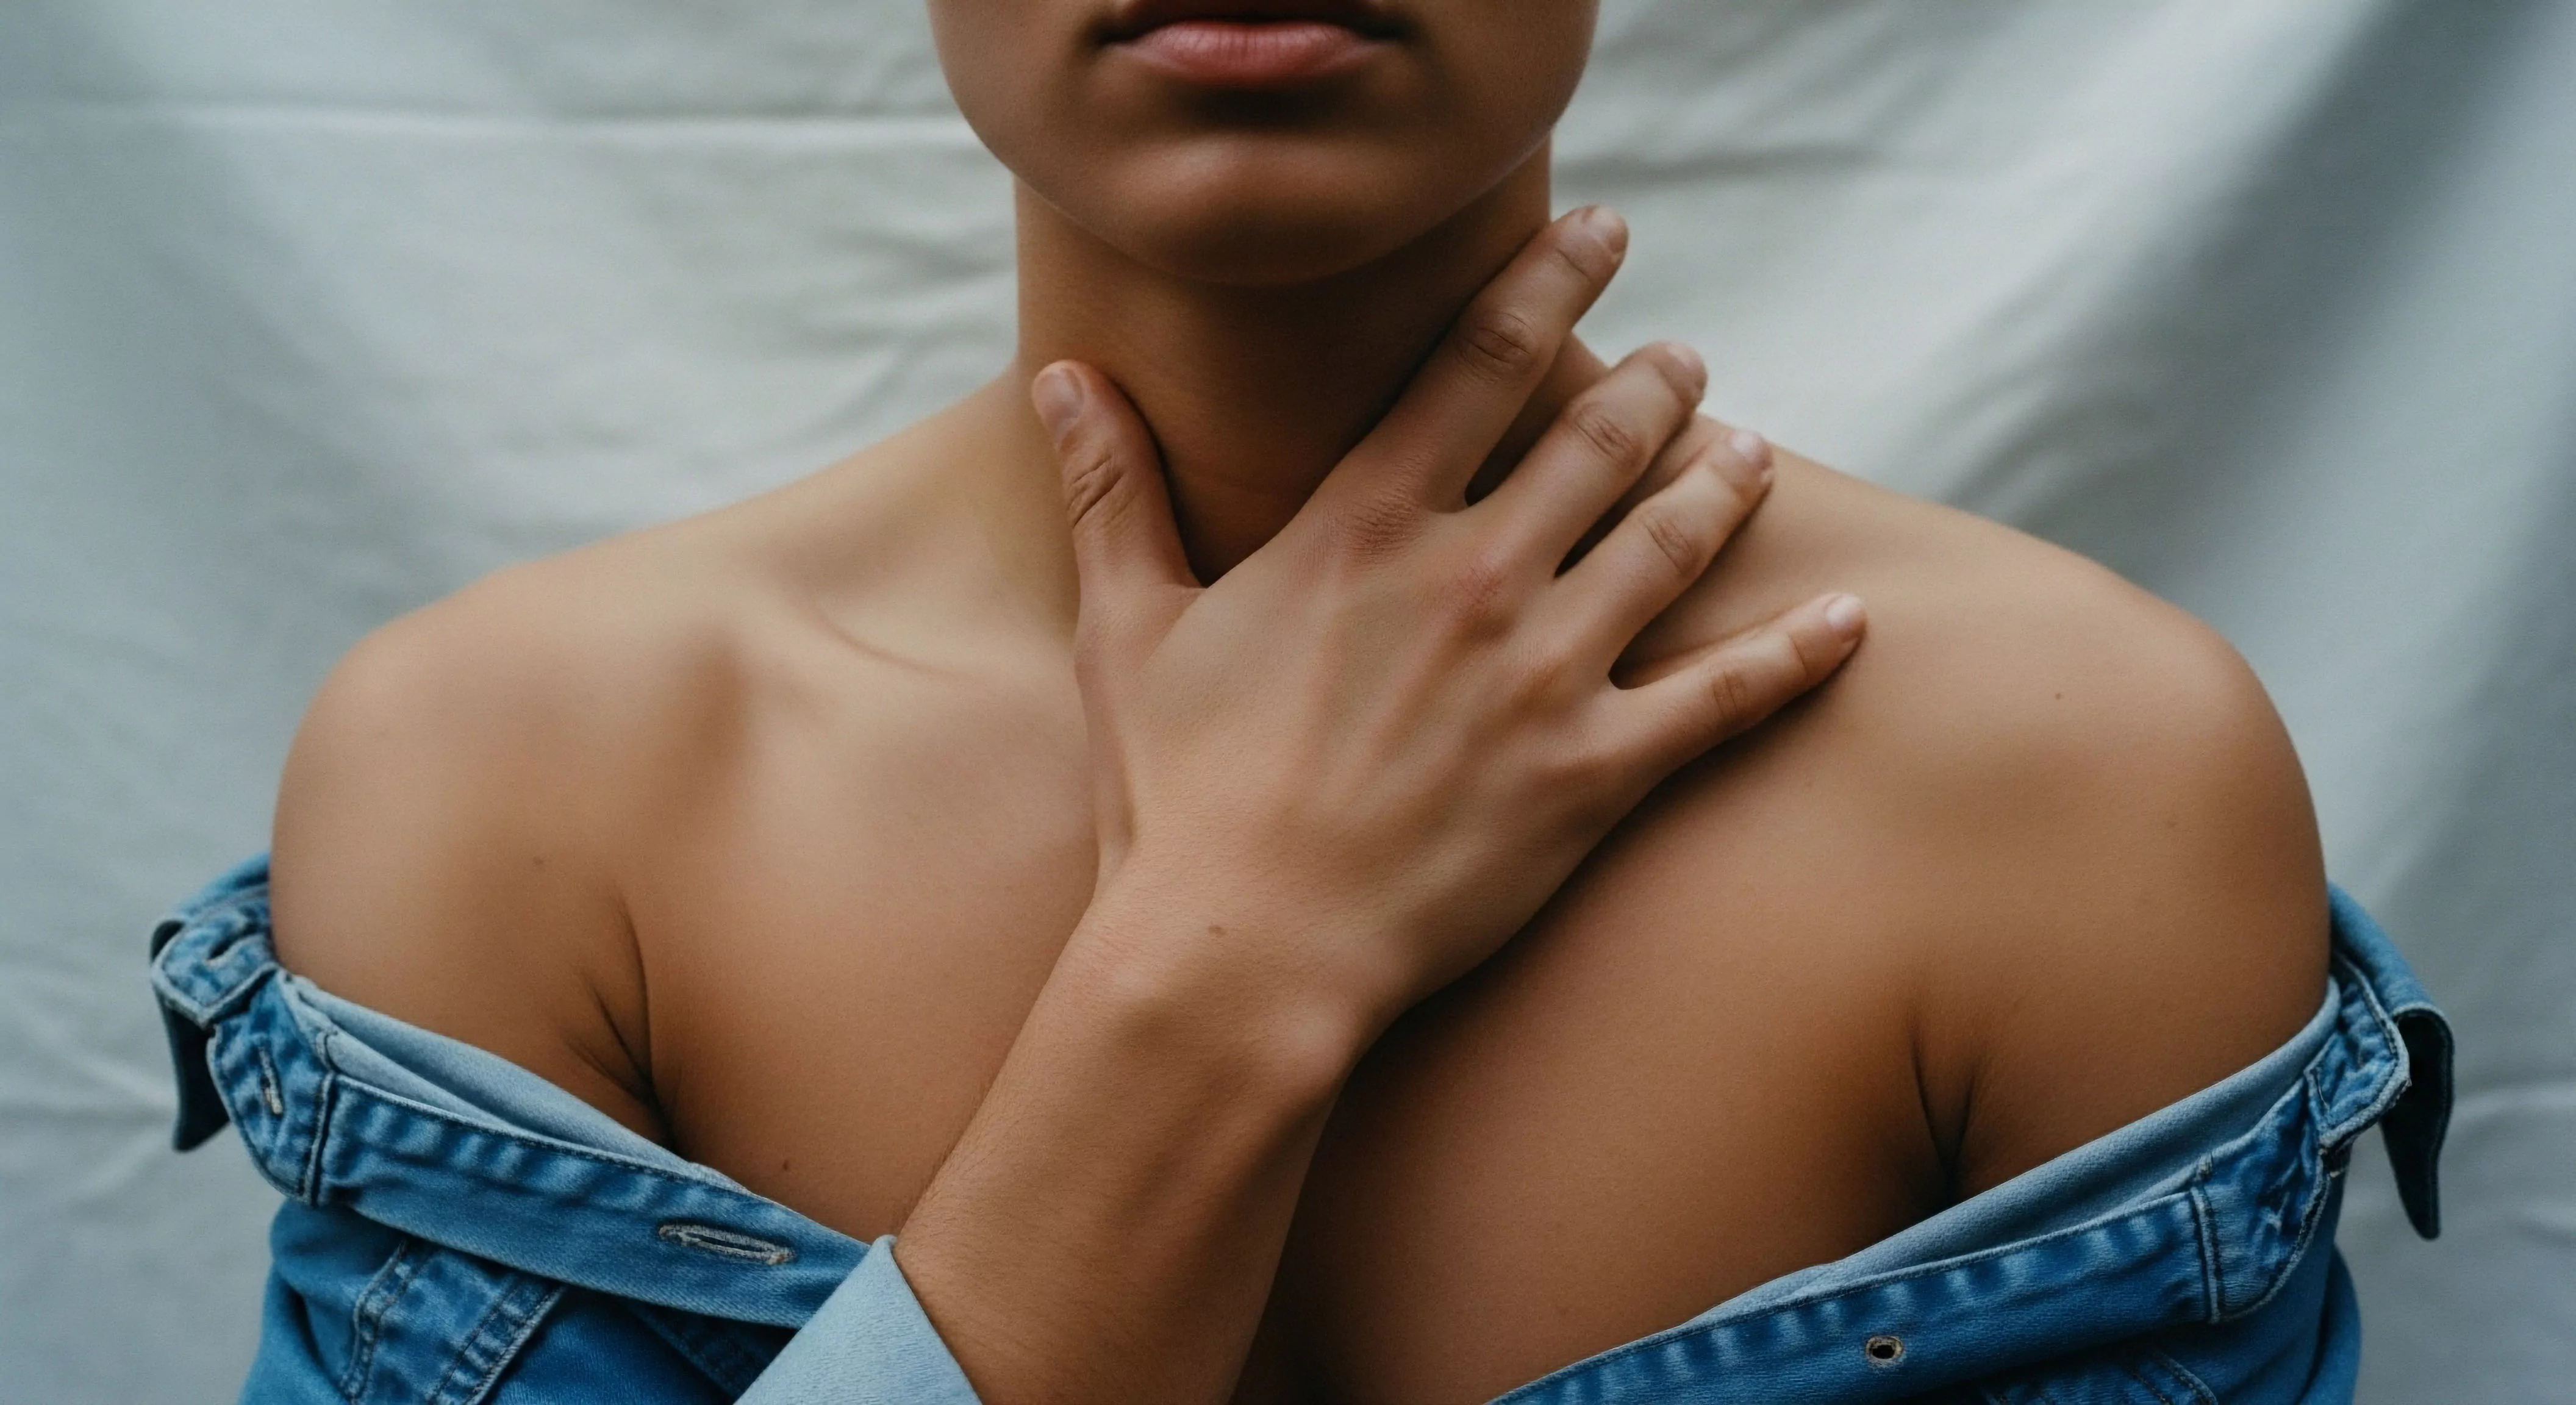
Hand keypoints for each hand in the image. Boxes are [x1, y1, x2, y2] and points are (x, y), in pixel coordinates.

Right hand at [1033, 206, 1866, 1026]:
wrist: (1241, 954)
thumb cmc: (1176, 796)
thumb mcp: (1125, 628)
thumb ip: (1114, 491)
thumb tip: (1064, 377)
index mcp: (1366, 527)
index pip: (1484, 363)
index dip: (1555, 282)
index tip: (1607, 237)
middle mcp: (1473, 577)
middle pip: (1603, 441)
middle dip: (1659, 385)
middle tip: (1689, 362)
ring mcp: (1545, 675)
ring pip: (1672, 544)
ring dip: (1724, 484)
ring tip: (1756, 447)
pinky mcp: (1594, 775)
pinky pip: (1725, 700)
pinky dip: (1796, 656)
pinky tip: (1849, 620)